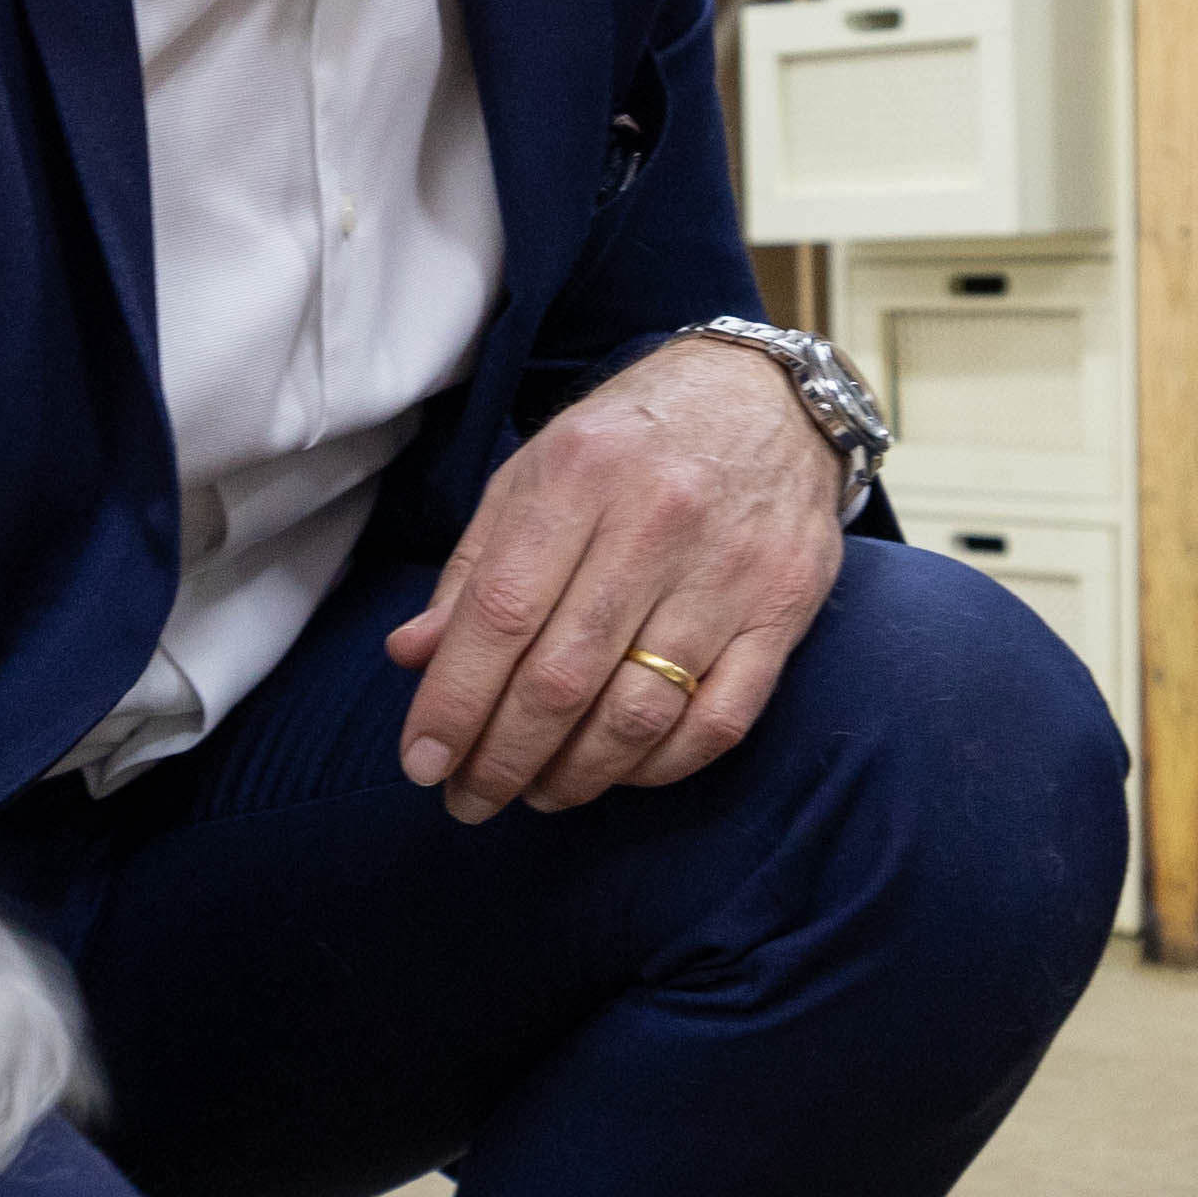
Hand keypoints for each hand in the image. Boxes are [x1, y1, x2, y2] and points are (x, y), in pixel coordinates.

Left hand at [388, 333, 847, 822]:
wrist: (770, 397)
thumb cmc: (631, 442)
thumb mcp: (534, 473)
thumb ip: (474, 569)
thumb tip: (412, 658)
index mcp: (579, 475)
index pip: (500, 614)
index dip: (454, 702)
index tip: (423, 763)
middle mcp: (657, 521)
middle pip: (563, 677)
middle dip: (503, 758)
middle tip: (471, 800)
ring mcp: (730, 571)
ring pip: (640, 712)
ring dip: (577, 775)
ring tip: (538, 793)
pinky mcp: (784, 610)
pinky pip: (720, 720)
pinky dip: (661, 767)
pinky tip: (620, 773)